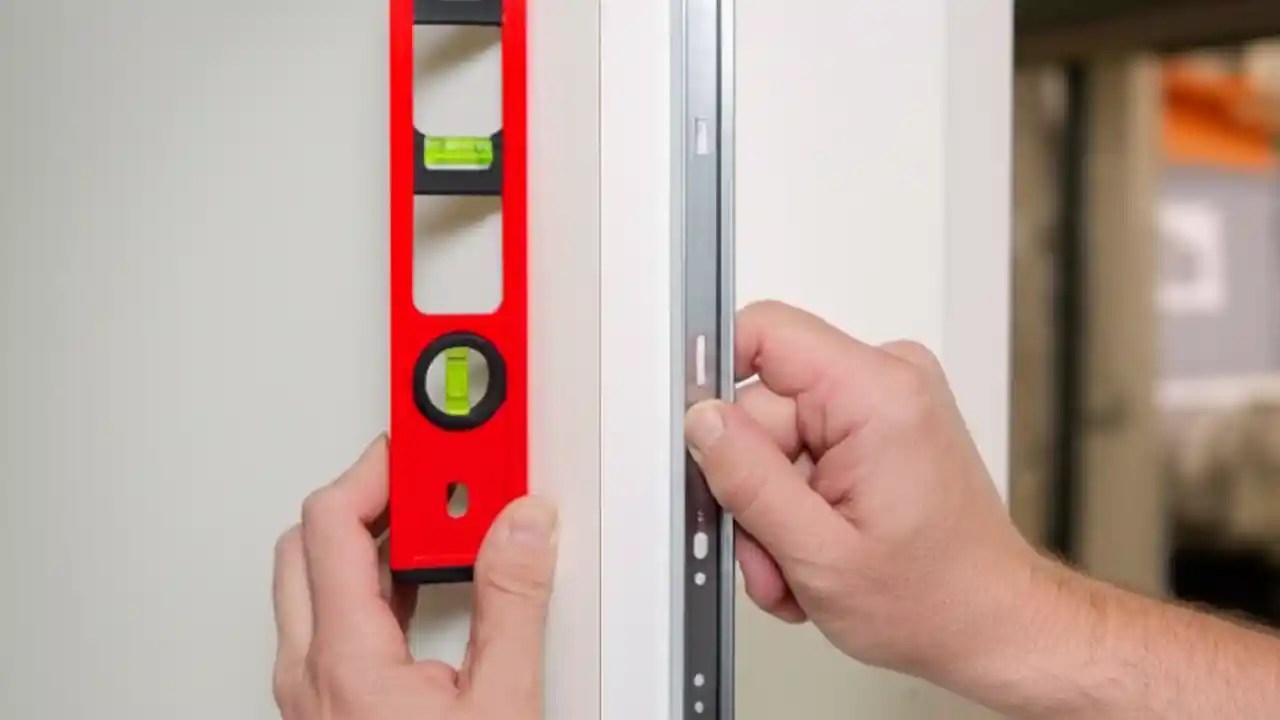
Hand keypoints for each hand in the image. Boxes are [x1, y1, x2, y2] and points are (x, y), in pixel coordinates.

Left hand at [272, 436, 558, 719]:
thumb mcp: (499, 703)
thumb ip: (512, 606)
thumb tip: (523, 527)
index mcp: (344, 660)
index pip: (333, 521)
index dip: (384, 467)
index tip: (432, 443)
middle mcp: (310, 671)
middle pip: (312, 540)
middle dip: (374, 492)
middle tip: (436, 476)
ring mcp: (311, 692)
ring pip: (317, 580)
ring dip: (374, 538)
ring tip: (442, 521)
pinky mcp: (327, 707)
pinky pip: (332, 622)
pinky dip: (373, 583)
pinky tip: (425, 580)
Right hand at [685, 301, 1036, 680]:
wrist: (990, 624)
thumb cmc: (937, 599)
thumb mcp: (818, 554)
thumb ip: (749, 480)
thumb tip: (703, 422)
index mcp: (878, 394)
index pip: (764, 333)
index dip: (718, 384)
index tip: (702, 441)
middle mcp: (888, 381)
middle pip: (762, 407)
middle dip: (754, 489)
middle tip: (774, 555)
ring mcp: (887, 402)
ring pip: (777, 440)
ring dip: (774, 511)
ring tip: (801, 565)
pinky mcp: (881, 426)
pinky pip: (804, 450)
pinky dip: (799, 506)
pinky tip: (817, 550)